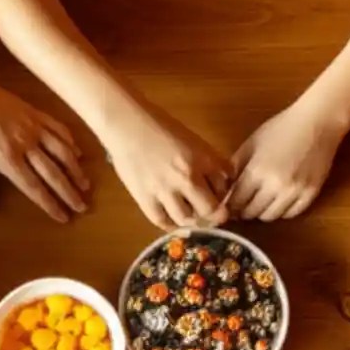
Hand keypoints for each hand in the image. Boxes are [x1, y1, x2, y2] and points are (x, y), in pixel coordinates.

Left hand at [0, 76, 88, 222]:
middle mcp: (25, 145)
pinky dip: (70, 142)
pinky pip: (59, 129)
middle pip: (53, 173)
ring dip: (75, 170)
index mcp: (7, 159)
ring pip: (62, 152)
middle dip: (69, 192)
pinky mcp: (36, 114)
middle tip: (83, 206)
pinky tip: (78, 153)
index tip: (63, 217)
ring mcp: (34, 128)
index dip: (50, 204)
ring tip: (86, 184)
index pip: (33, 187)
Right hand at [100, 106, 230, 229]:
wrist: (126, 125)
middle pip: (210, 209)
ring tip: (191, 217)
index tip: (218, 197)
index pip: (223, 187)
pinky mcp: (145, 198)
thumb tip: (223, 178)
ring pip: (187, 219)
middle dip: (213, 215)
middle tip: (210, 215)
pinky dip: (170, 224)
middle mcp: (187, 178)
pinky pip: (161, 220)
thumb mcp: (192, 139)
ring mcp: (165, 190)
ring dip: (192, 221)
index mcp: (202, 159)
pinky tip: (172, 220)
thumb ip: (208, 160)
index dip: (223, 194)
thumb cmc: (159, 126)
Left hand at [229, 101, 345, 220]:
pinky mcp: (311, 194)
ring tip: (259, 203)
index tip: (227, 206)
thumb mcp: (252, 143)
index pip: (236, 201)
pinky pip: (291, 214)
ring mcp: (295, 191)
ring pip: (270, 216)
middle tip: (241, 206)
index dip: (229, 206)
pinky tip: (277, 202)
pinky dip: (281, 211)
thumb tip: (225, 188)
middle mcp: (275, 185)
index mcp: (257, 170)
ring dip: (261, 212)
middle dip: (243, 211)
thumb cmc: (282, 128)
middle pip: (251, 212)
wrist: (317, 123)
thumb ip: (236, 166)